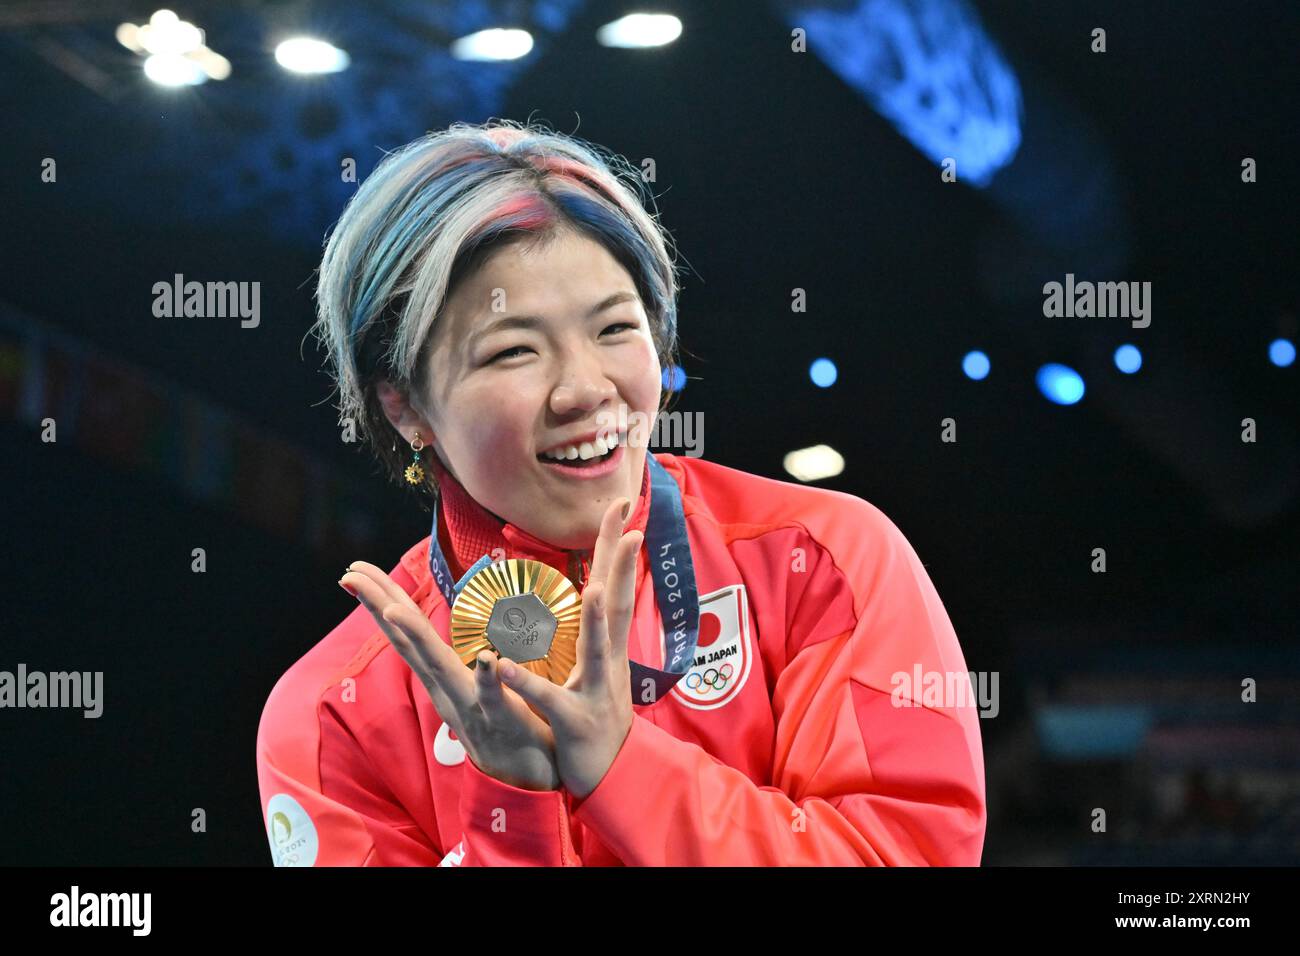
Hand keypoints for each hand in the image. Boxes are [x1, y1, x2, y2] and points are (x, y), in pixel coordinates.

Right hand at [339, 561, 559, 791]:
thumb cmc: (507, 727)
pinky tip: (488, 657)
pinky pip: (496, 699)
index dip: (381, 600)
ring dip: (417, 638)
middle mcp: (449, 690)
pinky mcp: (504, 722)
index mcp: (443, 678)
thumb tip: (445, 632)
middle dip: (381, 605)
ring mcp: (473, 707)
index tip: (353, 570)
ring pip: (441, 668)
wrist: (530, 781)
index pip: (407, 632)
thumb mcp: (475, 687)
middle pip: (410, 641)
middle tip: (351, 573)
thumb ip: (459, 659)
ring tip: (393, 609)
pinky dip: (490, 678)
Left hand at [494, 498, 642, 799]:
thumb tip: (601, 593)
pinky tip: (500, 666)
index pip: (616, 586)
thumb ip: (597, 631)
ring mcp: (596, 691)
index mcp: (608, 648)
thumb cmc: (597, 720)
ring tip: (595, 590)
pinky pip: (549, 701)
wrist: (613, 775)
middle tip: (627, 524)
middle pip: (618, 604)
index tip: (625, 507)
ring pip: (597, 650)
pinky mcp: (575, 721)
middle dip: (621, 563)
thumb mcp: (601, 669)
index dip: (618, 547)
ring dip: (599, 620)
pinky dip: (525, 684)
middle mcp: (608, 662)